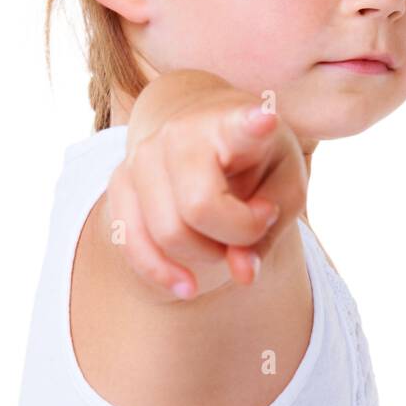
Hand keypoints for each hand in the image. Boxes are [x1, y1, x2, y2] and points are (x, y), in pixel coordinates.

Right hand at [105, 92, 307, 300]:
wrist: (204, 134)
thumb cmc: (256, 163)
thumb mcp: (285, 189)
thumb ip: (270, 230)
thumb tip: (242, 274)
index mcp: (234, 125)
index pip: (239, 127)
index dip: (252, 125)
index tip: (265, 119)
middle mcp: (180, 133)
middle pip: (200, 208)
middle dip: (234, 235)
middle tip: (251, 225)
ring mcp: (142, 155)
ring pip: (167, 233)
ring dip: (204, 253)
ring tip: (224, 239)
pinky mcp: (120, 181)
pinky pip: (131, 243)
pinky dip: (161, 273)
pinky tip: (188, 286)